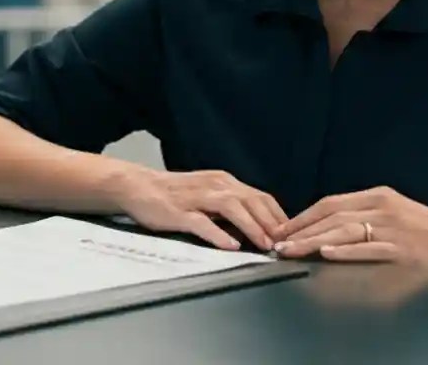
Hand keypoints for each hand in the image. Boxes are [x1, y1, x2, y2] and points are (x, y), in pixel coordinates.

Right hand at [111, 168, 287, 250]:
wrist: (136, 186)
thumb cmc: (173, 194)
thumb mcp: (207, 194)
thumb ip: (230, 206)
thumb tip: (258, 225)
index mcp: (223, 181)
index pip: (260, 197)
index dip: (278, 216)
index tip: (291, 235)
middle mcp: (214, 185)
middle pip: (251, 200)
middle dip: (271, 223)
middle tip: (284, 243)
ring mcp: (196, 198)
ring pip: (231, 207)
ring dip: (251, 226)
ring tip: (264, 245)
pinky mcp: (178, 212)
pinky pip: (201, 222)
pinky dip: (217, 234)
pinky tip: (230, 245)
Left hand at [273, 186, 427, 283]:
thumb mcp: (396, 216)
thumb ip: (367, 218)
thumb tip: (332, 230)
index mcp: (379, 196)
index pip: (330, 203)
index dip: (303, 216)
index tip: (283, 229)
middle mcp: (383, 207)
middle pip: (332, 216)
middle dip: (301, 230)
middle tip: (277, 242)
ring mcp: (394, 227)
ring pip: (344, 231)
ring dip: (313, 241)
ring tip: (292, 250)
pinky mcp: (404, 248)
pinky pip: (369, 248)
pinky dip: (346, 250)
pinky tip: (327, 254)